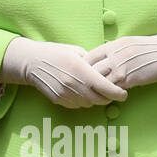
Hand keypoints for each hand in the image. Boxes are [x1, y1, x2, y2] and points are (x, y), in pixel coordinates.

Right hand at [0, 36, 126, 107]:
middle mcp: (73, 84)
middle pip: (99, 99)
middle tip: (114, 93)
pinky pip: (78, 105)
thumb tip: (109, 68)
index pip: (105, 87)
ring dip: (97, 100)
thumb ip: (93, 62)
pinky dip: (84, 101)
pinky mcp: (59, 100)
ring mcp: (65, 94)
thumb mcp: (77, 51)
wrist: (32, 62)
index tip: (124, 94)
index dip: (118, 93)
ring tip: (99, 92)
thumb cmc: (56, 52)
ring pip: (89, 104)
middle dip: (109, 98)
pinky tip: (84, 93)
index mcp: (80, 70)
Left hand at [86, 33, 156, 88]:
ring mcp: (122, 68)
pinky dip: (110, 94)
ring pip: (100, 82)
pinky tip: (110, 96)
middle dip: (86, 80)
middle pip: (91, 71)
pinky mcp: (131, 79)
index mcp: (113, 45)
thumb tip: (99, 59)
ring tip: (96, 94)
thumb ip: (112, 51)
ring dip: (97, 90)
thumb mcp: (127, 43)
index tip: (82, 74)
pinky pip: (114, 90)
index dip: (83, 67)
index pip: (89, 57)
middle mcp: (115, 55)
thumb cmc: (149, 49)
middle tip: (85, 88)